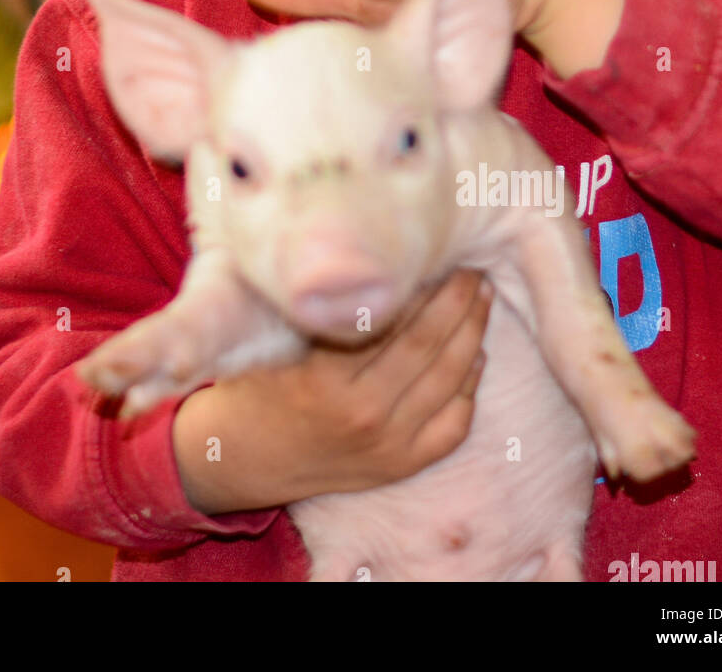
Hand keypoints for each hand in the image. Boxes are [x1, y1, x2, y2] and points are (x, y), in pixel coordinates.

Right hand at [172, 269, 493, 512]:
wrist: (241, 458)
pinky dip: (471, 386)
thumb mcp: (277, 340)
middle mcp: (364, 416)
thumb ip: (327, 312)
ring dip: (472, 334)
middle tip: (470, 268)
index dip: (421, 286)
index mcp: (327, 381)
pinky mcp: (401, 466)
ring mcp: (388, 447)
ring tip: (481, 299)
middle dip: (457, 302)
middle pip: (428, 347)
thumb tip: (380, 263)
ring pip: (450, 382)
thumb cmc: (253, 385)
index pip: (392, 322)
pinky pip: (454, 424)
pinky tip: (476, 354)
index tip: (437, 254)